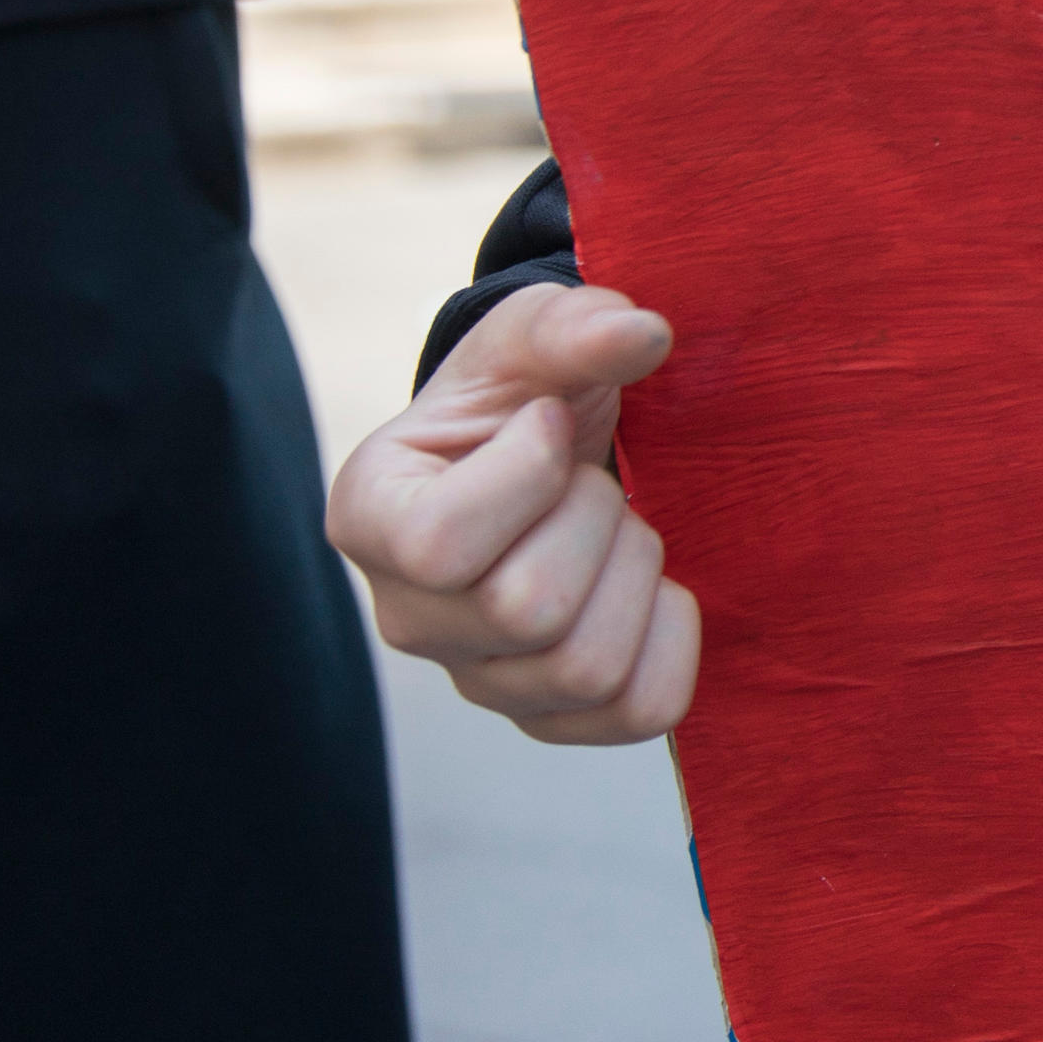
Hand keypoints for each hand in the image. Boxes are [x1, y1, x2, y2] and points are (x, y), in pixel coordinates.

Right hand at [326, 281, 702, 743]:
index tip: (545, 422)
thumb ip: (573, 325)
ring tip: (613, 529)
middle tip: (591, 482)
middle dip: (594, 520)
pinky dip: (673, 639)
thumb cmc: (530, 398)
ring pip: (586, 668)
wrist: (563, 458)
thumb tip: (643, 333)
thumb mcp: (535, 341)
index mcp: (369, 519)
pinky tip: (650, 589)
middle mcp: (407, 617)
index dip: (528, 473)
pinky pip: (641, 710)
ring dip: (634, 575)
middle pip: (528, 609)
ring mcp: (479, 679)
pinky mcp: (553, 717)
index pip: (441, 545)